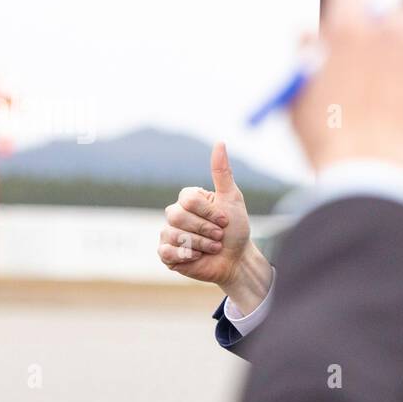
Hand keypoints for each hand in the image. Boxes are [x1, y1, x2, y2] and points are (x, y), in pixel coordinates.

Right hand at [158, 142, 272, 312]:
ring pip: (172, 234)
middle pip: (177, 216)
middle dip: (205, 229)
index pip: (187, 199)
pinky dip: (186, 255)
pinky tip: (197, 256)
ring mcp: (169, 234)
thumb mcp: (232, 199)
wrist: (237, 259)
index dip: (209, 212)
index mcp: (189, 199)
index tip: (225, 221)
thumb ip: (222, 172)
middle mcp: (175, 214)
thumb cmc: (236, 229)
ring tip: (213, 248)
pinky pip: (165, 251)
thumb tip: (220, 142)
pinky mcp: (167, 254)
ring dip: (200, 243)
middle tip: (219, 236)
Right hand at [289, 0, 402, 207]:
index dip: (356, 2)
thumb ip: (306, 60)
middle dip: (394, 29)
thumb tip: (309, 38)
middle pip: (401, 5)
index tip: (358, 18)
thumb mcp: (301, 99)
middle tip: (388, 60)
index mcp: (350, 28)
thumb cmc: (335, 146)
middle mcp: (393, 30)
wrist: (377, 181)